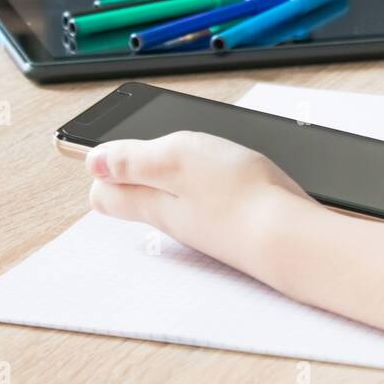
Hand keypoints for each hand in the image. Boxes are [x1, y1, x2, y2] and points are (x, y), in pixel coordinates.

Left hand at [86, 131, 318, 276]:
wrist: (290, 238)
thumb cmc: (236, 195)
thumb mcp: (175, 159)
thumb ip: (133, 159)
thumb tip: (92, 161)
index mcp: (149, 202)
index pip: (104, 196)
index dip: (103, 169)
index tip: (115, 147)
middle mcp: (173, 220)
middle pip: (140, 198)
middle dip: (140, 170)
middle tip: (154, 145)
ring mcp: (206, 227)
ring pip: (177, 201)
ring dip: (179, 175)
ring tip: (196, 151)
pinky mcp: (237, 227)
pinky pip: (211, 205)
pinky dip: (213, 186)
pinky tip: (233, 172)